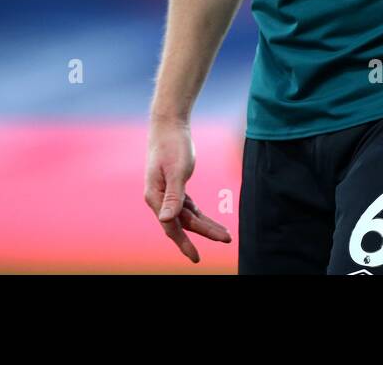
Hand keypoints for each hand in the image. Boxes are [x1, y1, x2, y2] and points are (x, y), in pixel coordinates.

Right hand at [143, 117, 230, 262]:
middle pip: (183, 222)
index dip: (184, 243)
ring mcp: (167, 193)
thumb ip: (173, 196)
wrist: (169, 124)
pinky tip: (210, 221)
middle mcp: (159, 198)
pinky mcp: (175, 186)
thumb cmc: (172, 145)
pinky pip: (188, 206)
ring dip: (205, 225)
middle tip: (227, 240)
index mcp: (155, 197)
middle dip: (205, 232)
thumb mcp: (176, 170)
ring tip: (226, 234)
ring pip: (187, 215)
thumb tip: (165, 221)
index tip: (196, 258)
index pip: (171, 226)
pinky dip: (199, 214)